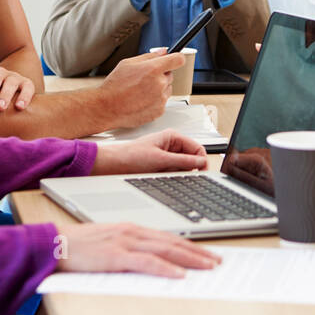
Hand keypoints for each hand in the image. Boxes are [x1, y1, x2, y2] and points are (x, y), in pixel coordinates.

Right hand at [53, 222, 221, 277]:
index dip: (191, 245)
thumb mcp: (109, 244)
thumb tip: (153, 262)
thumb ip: (130, 250)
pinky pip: (146, 262)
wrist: (52, 244)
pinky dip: (165, 268)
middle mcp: (132, 232)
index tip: (208, 253)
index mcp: (132, 229)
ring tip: (209, 266)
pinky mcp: (115, 256)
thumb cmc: (78, 247)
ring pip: (166, 249)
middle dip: (199, 251)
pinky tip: (179, 274)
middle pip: (173, 241)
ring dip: (191, 259)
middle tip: (218, 261)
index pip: (169, 236)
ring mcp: (125, 242)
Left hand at [92, 129, 209, 174]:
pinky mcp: (161, 166)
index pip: (197, 148)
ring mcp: (166, 156)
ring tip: (162, 173)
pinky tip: (159, 177)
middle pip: (191, 159)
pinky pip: (173, 173)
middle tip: (178, 175)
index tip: (203, 173)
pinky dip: (170, 177)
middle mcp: (171, 145)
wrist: (112, 165)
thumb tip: (201, 162)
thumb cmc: (131, 156)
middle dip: (187, 169)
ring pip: (183, 168)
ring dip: (177, 173)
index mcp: (173, 137)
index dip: (202, 160)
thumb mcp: (160, 159)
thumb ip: (183, 161)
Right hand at [99, 49, 183, 126]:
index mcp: (153, 69)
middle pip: (170, 75)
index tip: (174, 59)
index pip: (178, 60)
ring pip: (167, 89)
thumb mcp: (128, 63)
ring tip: (140, 91)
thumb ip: (149, 56)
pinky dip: (155, 101)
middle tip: (144, 78)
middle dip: (160, 75)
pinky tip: (141, 100)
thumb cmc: (114, 87)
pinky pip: (162, 102)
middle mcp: (159, 84)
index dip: (176, 58)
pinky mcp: (159, 111)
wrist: (107, 108)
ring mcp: (160, 99)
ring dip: (159, 88)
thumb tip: (163, 52)